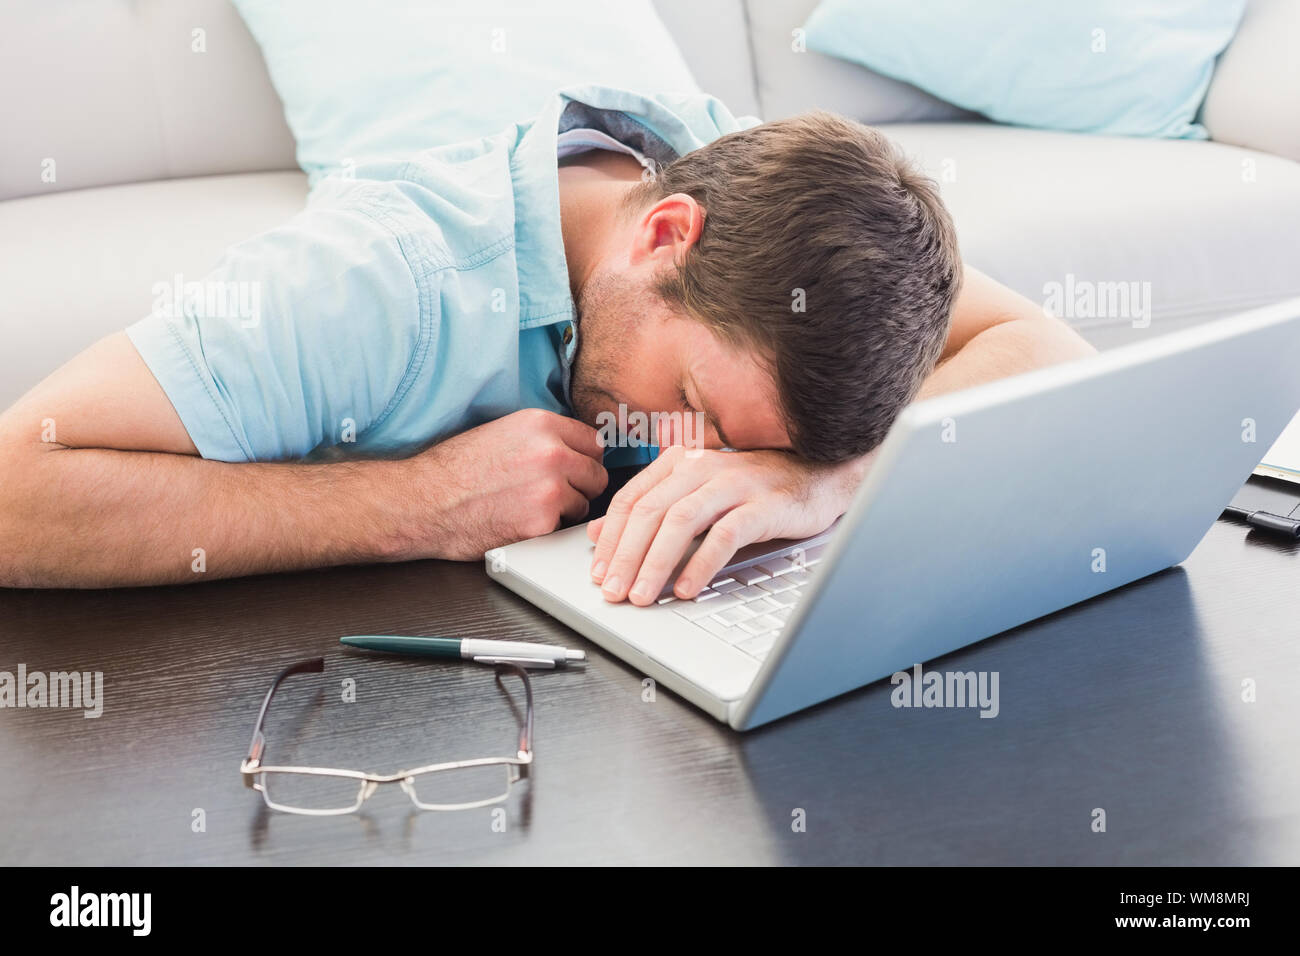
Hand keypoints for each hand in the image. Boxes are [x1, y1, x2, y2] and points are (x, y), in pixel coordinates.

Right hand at [414, 408, 606, 559]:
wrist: (424, 502)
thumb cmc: (454, 470)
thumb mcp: (502, 432)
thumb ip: (543, 437)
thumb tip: (576, 448)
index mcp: (541, 424)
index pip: (593, 442)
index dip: (583, 459)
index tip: (575, 469)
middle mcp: (551, 452)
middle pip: (597, 474)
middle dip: (580, 486)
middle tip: (553, 493)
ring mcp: (550, 488)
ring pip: (584, 503)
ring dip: (565, 510)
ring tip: (528, 507)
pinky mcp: (543, 521)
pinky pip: (564, 527)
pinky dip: (547, 529)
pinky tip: (519, 522)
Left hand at [587, 445, 867, 604]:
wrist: (819, 474)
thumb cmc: (756, 487)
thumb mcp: (697, 494)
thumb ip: (651, 508)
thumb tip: (598, 532)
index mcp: (680, 463)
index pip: (631, 500)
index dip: (610, 539)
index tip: (599, 573)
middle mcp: (702, 468)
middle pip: (650, 512)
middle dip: (626, 556)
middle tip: (614, 592)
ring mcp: (733, 484)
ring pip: (680, 522)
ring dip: (655, 562)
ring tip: (643, 595)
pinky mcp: (763, 505)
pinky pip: (724, 535)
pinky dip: (701, 564)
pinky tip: (687, 588)